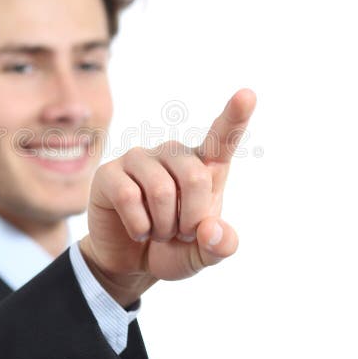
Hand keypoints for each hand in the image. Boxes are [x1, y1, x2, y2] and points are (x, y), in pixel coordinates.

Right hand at [79, 88, 256, 305]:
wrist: (130, 263)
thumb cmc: (173, 249)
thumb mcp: (203, 256)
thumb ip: (219, 247)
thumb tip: (210, 229)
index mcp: (203, 166)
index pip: (223, 138)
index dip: (236, 116)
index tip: (247, 94)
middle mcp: (173, 154)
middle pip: (195, 177)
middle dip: (190, 219)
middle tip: (180, 234)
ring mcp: (139, 159)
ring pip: (161, 190)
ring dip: (162, 227)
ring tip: (157, 232)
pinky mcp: (110, 172)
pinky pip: (129, 197)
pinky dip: (139, 227)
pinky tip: (137, 230)